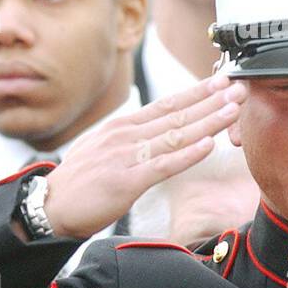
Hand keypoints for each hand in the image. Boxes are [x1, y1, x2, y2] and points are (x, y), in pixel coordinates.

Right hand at [43, 74, 246, 238]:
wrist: (49, 205)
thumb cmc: (76, 181)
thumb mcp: (100, 147)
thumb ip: (126, 138)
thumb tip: (148, 130)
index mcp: (121, 127)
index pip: (166, 105)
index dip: (196, 92)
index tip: (220, 81)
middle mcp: (125, 136)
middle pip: (176, 115)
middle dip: (211, 100)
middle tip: (238, 87)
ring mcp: (127, 157)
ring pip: (175, 135)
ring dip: (208, 120)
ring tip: (233, 109)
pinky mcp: (127, 181)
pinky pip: (164, 165)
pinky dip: (188, 154)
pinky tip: (209, 144)